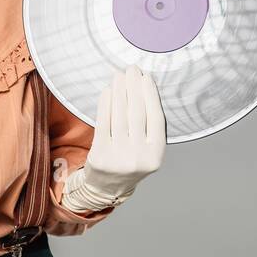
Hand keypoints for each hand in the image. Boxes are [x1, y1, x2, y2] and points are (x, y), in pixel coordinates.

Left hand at [61, 65, 165, 212]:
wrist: (107, 187)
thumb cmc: (130, 160)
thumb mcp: (148, 150)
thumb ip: (149, 127)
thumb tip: (144, 88)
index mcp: (156, 155)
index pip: (156, 118)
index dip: (151, 95)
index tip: (146, 77)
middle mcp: (139, 157)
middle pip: (137, 113)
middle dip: (133, 87)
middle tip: (131, 69)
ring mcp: (118, 157)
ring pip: (119, 116)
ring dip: (119, 91)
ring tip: (118, 76)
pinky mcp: (100, 154)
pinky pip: (103, 123)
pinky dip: (105, 104)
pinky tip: (107, 91)